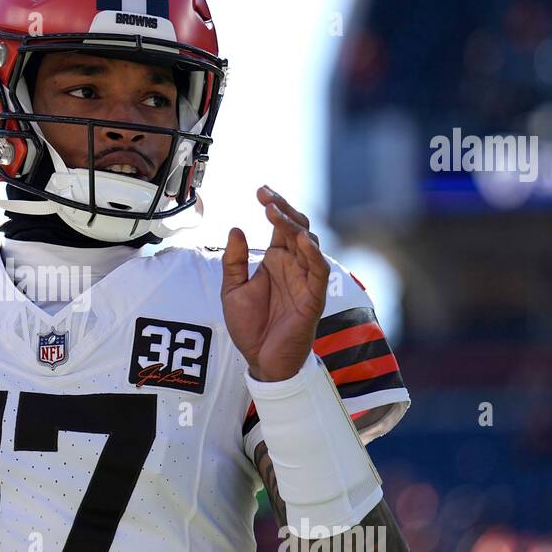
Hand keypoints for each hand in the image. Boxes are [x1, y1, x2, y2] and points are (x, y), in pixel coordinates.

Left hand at [221, 185, 329, 381]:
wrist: (260, 359)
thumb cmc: (249, 327)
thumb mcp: (232, 289)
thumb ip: (234, 261)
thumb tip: (236, 228)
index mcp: (276, 261)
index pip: (279, 226)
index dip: (273, 206)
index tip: (260, 191)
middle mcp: (293, 265)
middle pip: (296, 227)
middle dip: (283, 209)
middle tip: (266, 196)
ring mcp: (305, 279)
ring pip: (308, 243)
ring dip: (293, 226)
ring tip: (275, 213)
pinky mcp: (313, 296)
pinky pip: (318, 270)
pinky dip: (312, 253)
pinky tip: (300, 239)